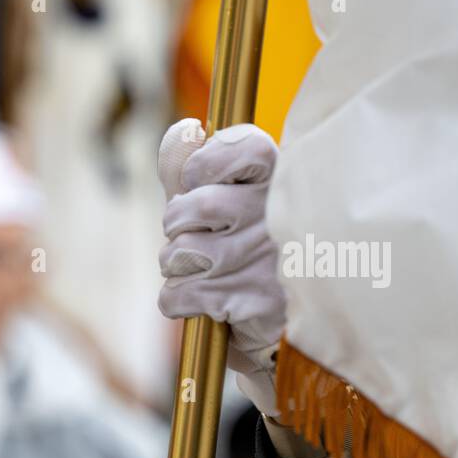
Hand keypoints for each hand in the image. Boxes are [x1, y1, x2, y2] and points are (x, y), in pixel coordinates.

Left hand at [157, 118, 283, 416]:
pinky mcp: (255, 305)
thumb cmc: (241, 252)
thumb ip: (188, 164)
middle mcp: (281, 217)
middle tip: (191, 235)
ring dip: (175, 266)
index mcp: (282, 181)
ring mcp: (271, 262)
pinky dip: (177, 301)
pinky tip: (203, 301)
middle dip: (175, 223)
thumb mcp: (216, 200)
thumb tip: (183, 130)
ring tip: (200, 270)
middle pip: (197, 206)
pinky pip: (179, 295)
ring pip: (181, 253)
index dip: (203, 164)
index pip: (246, 146)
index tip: (194, 181)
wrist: (275, 327)